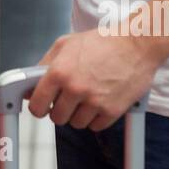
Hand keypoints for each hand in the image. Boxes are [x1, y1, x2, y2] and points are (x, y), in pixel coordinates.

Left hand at [26, 28, 158, 130]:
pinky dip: (96, 118)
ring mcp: (94, 101)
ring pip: (76, 124)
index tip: (41, 107)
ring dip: (79, 115)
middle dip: (60, 110)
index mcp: (59, 72)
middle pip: (57, 118)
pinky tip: (100, 103)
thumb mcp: (66, 44)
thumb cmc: (102, 41)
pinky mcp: (112, 111)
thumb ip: (45, 64)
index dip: (37, 107)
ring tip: (87, 98)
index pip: (37, 104)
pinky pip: (96, 126)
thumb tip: (32, 85)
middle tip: (68, 100)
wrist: (137, 44)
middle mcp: (75, 88)